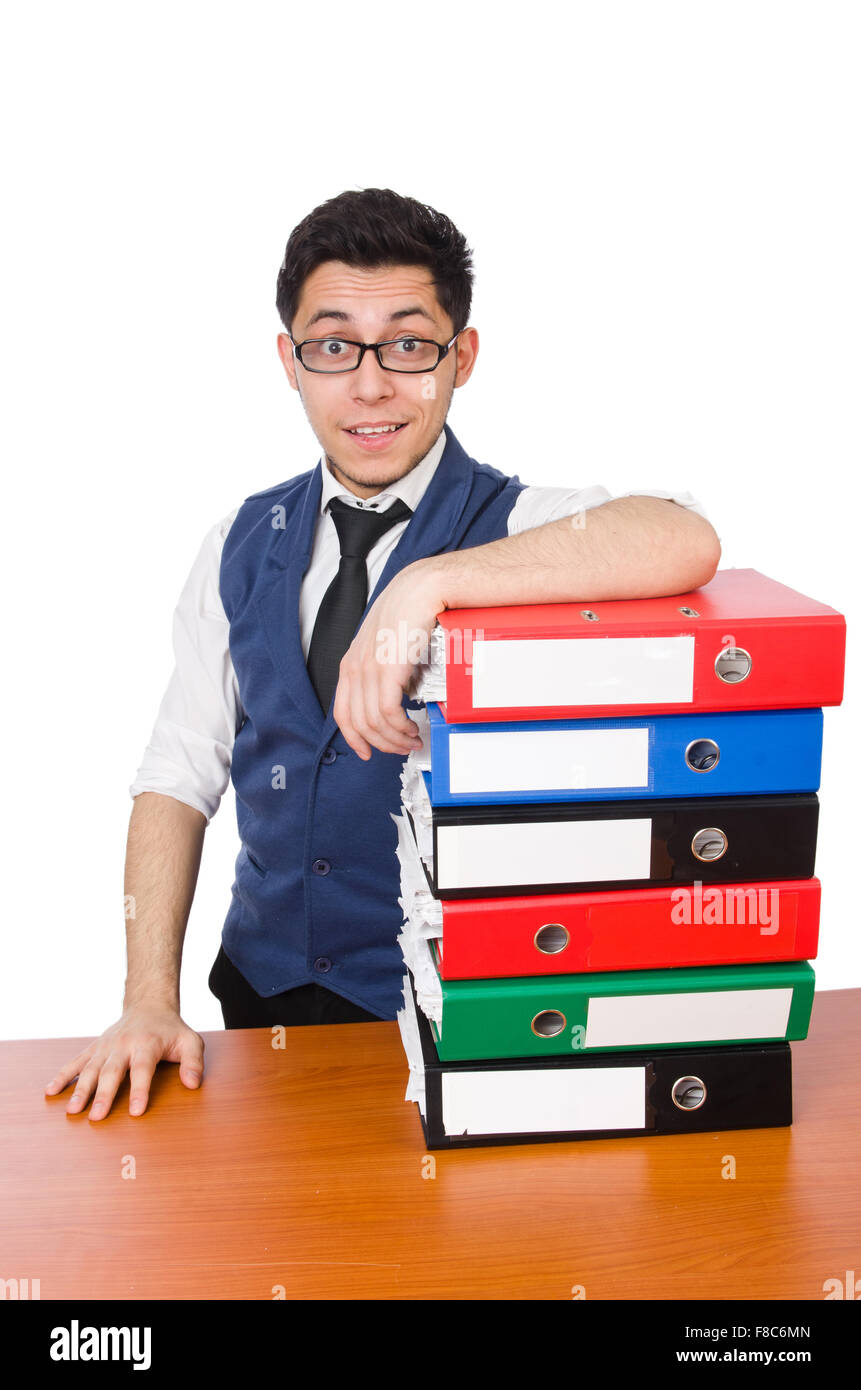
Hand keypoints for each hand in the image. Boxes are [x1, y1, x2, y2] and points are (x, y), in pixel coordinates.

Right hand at [44, 1005, 204, 1119]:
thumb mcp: (191, 1041)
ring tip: (72, 1111)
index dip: (139, 1090)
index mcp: (147, 1044)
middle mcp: (123, 1045)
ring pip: (91, 1068)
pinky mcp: (95, 1048)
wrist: (149, 1006)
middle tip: (96, 1118)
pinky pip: (76, 1062)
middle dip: (103, 1094)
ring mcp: (106, 1046)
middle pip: (112, 1071)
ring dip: (80, 1090)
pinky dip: (63, 1076)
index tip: (135, 1112)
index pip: (143, 1069)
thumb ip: (194, 1063)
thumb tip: (193, 1084)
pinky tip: (51, 1091)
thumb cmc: (171, 1030)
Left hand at [333, 558, 442, 759]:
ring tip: (412, 739)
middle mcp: (355, 666)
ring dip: (395, 738)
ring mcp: (369, 667)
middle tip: (402, 747)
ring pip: (373, 722)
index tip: (367, 752)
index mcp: (351, 663)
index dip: (354, 739)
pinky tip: (411, 727)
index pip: (342, 713)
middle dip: (381, 744)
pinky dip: (400, 727)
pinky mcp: (387, 668)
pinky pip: (387, 711)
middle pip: (358, 723)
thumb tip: (398, 699)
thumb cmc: (409, 612)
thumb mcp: (387, 646)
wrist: (422, 589)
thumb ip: (384, 672)